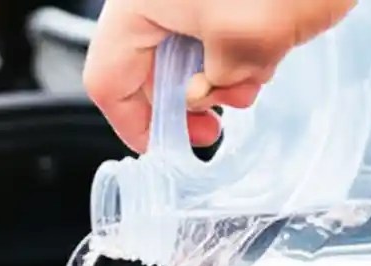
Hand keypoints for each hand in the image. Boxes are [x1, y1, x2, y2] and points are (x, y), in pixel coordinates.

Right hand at [83, 0, 355, 152]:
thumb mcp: (246, 45)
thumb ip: (215, 85)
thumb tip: (204, 97)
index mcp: (138, 4)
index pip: (109, 79)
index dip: (135, 124)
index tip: (166, 148)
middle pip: (143, 63)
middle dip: (183, 98)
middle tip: (214, 125)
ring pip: (179, 45)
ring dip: (213, 75)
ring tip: (250, 80)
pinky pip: (205, 23)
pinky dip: (228, 47)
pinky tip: (261, 53)